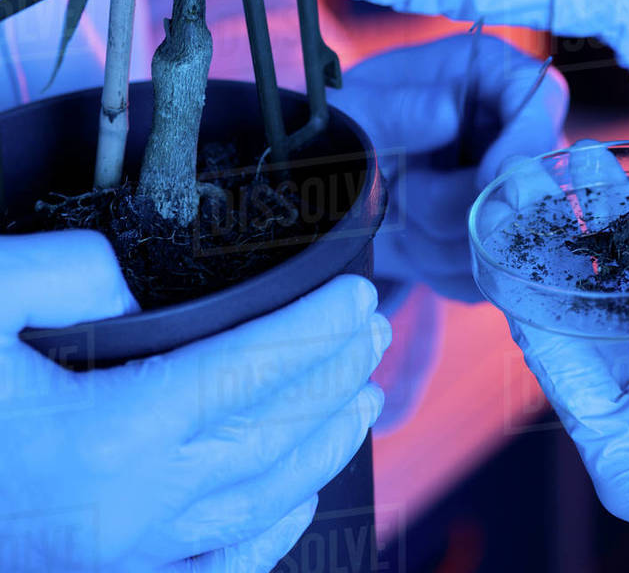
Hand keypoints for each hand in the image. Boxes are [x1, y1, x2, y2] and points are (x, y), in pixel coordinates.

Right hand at [0, 231, 389, 571]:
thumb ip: (69, 271)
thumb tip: (137, 282)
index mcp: (104, 441)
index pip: (250, 372)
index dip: (314, 329)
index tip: (358, 290)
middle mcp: (127, 517)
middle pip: (268, 435)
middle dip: (333, 374)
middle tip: (373, 325)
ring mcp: (120, 563)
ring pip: (257, 502)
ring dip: (321, 442)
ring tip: (363, 392)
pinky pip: (216, 566)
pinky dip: (271, 527)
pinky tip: (296, 496)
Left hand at [330, 34, 567, 300]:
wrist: (325, 185)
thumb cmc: (340, 128)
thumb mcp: (354, 110)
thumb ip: (398, 108)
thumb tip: (449, 112)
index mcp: (482, 72)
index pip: (540, 96)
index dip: (524, 141)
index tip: (487, 177)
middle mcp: (507, 129)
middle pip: (531, 181)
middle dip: (465, 203)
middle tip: (405, 192)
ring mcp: (507, 190)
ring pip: (507, 238)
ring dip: (438, 237)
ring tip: (393, 207)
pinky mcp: (495, 244)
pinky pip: (487, 275)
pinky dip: (438, 268)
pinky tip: (407, 240)